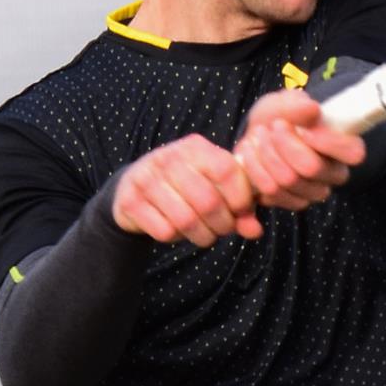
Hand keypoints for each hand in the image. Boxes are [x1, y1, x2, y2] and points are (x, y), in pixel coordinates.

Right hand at [111, 134, 261, 246]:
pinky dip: (176, 238)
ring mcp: (146, 178)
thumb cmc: (184, 188)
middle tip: (222, 230)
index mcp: (196, 147)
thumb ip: (239, 206)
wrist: (133, 189)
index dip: (241, 198)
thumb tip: (255, 231)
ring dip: (202, 236)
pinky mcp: (130, 201)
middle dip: (223, 225)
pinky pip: (164, 230)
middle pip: (208, 201)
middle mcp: (169, 157)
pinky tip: (176, 230)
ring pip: (186, 220)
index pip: (228, 171)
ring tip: (204, 235)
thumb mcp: (214, 188)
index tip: (241, 213)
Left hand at [235, 88, 367, 211]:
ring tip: (259, 134)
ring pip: (288, 180)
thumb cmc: (281, 117)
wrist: (260, 136)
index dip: (327, 142)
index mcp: (345, 148)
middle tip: (274, 126)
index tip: (303, 129)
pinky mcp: (291, 202)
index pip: (353, 153)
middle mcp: (333, 174)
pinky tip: (251, 152)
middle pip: (312, 167)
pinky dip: (255, 168)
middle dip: (285, 143)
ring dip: (267, 153)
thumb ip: (297, 104)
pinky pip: (272, 191)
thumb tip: (312, 109)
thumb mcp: (285, 102)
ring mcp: (313, 192)